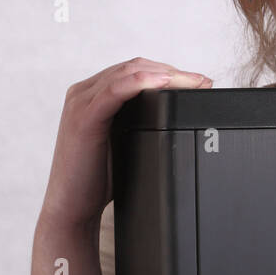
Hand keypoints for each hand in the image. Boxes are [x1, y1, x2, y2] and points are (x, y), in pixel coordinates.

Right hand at [40, 57, 212, 230]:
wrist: (72, 207)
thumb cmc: (101, 180)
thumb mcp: (127, 144)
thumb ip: (144, 125)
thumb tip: (180, 121)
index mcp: (94, 95)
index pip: (135, 70)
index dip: (169, 72)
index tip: (199, 82)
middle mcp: (84, 92)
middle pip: (134, 67)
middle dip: (172, 72)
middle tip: (202, 82)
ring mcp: (81, 102)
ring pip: (128, 73)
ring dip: (165, 74)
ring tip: (192, 82)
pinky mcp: (83, 117)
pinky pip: (114, 90)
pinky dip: (140, 83)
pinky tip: (163, 83)